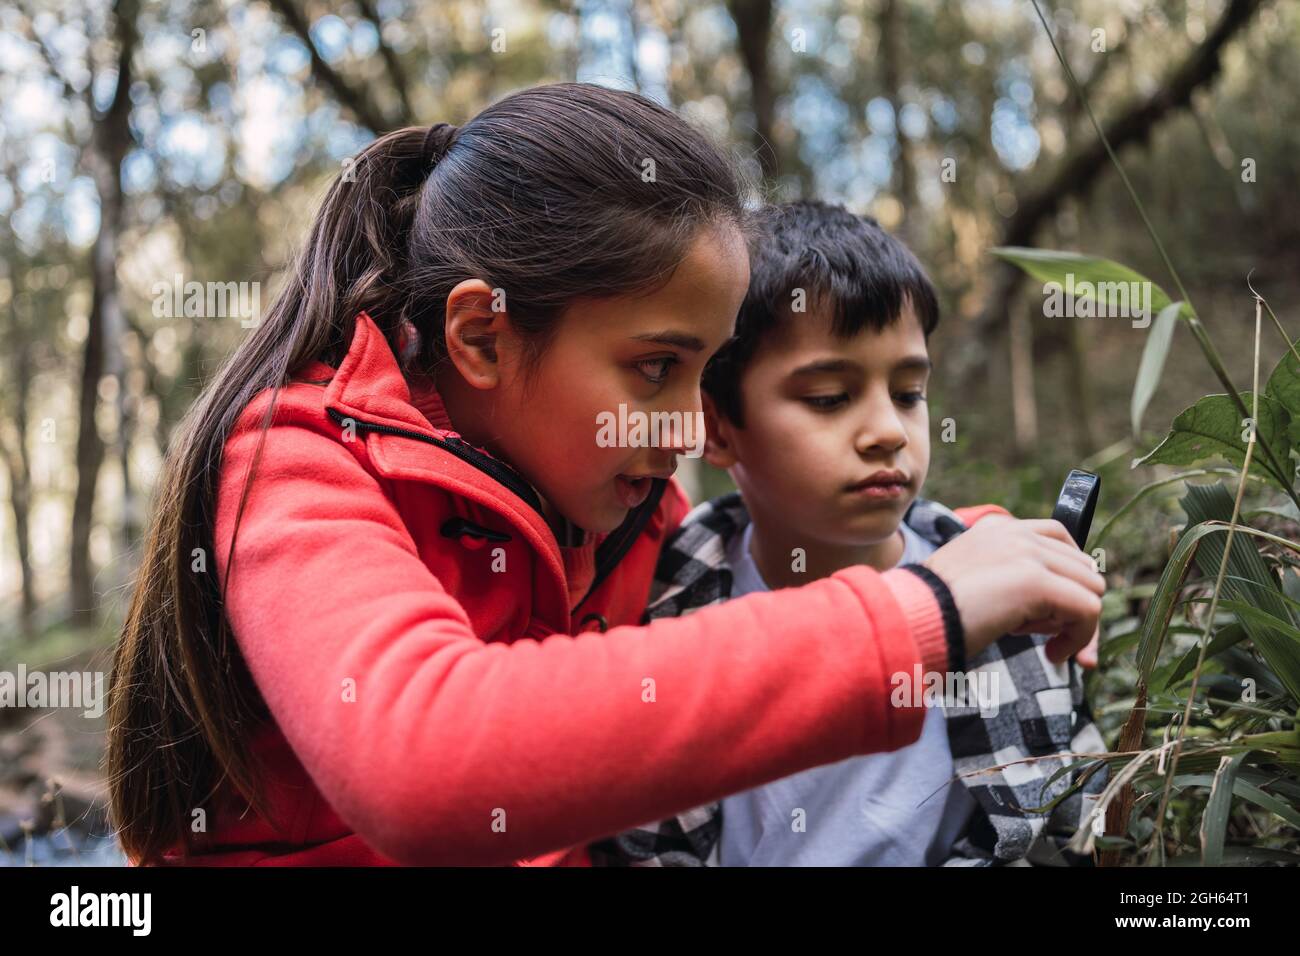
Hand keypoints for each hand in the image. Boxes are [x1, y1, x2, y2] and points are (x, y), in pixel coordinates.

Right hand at [922, 517, 1104, 663]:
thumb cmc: (933, 612)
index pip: (1060, 541)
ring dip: (1073, 622)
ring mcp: (1028, 554)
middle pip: (1084, 567)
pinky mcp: (1037, 581)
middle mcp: (1016, 532)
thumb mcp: (972, 582)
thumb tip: (1054, 609)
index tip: (1059, 615)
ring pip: (1092, 588)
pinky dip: (1079, 639)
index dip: (1070, 580)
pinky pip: (1088, 610)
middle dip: (1075, 608)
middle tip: (1049, 639)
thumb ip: (1008, 579)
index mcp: (997, 528)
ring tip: (1040, 641)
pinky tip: (1052, 655)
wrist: (911, 618)